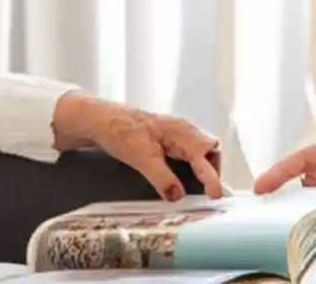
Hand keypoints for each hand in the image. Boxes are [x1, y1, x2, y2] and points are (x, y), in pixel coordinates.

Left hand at [53, 94, 223, 200]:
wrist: (100, 119)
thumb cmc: (120, 131)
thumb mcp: (141, 159)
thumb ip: (162, 178)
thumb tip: (178, 196)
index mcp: (180, 133)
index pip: (205, 157)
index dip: (212, 177)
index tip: (215, 195)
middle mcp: (182, 129)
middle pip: (211, 148)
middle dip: (213, 169)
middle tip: (209, 189)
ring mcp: (175, 131)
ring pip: (201, 147)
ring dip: (204, 164)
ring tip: (200, 183)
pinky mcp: (167, 135)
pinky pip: (189, 147)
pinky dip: (193, 161)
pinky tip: (183, 172)